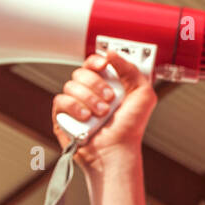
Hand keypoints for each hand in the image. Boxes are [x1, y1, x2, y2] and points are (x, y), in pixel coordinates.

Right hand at [50, 51, 156, 169]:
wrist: (117, 151)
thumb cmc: (131, 128)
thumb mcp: (143, 94)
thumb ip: (132, 70)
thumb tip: (112, 53)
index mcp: (106, 84)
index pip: (94, 63)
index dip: (96, 61)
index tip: (104, 64)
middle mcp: (89, 92)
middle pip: (81, 72)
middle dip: (97, 85)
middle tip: (110, 99)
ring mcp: (75, 104)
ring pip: (71, 85)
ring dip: (90, 99)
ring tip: (102, 114)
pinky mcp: (62, 117)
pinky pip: (60, 100)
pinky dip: (75, 108)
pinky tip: (87, 118)